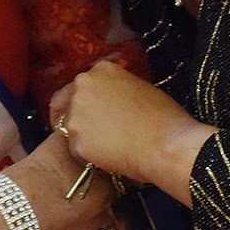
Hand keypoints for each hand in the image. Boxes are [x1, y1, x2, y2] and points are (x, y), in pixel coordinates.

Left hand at [50, 60, 214, 205]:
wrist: (167, 145)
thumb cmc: (164, 117)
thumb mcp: (141, 88)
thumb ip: (118, 88)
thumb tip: (112, 98)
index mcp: (101, 70)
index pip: (79, 84)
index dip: (83, 99)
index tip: (88, 110)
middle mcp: (82, 86)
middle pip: (63, 102)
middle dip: (71, 114)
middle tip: (84, 130)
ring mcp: (76, 113)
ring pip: (67, 126)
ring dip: (79, 135)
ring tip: (101, 147)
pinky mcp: (76, 141)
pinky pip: (75, 149)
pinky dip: (86, 155)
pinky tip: (104, 158)